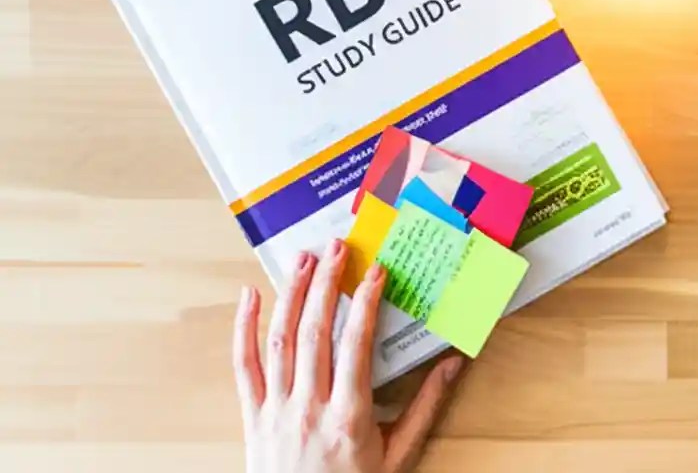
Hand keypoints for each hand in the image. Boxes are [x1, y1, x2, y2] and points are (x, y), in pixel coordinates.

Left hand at [233, 239, 465, 472]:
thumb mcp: (399, 457)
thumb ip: (425, 408)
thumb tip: (452, 365)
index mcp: (348, 417)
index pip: (354, 345)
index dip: (364, 303)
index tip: (374, 272)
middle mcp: (308, 408)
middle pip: (314, 333)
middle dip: (325, 284)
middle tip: (336, 248)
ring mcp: (276, 411)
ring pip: (280, 342)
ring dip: (291, 295)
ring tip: (303, 260)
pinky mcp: (252, 418)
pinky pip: (244, 367)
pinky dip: (243, 329)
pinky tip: (249, 297)